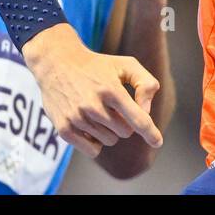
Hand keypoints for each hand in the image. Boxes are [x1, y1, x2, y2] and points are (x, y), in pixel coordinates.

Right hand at [22, 23, 162, 156]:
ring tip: (99, 112)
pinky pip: (92, 150)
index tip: (157, 142)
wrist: (57, 63)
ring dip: (109, 130)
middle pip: (125, 132)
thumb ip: (145, 84)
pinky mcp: (63, 129)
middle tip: (114, 107)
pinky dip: (96, 142)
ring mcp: (76, 118)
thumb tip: (146, 111)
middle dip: (125, 122)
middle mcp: (93, 106)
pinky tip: (90, 125)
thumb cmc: (97, 66)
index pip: (137, 119)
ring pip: (109, 141)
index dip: (150, 132)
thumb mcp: (126, 64)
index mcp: (112, 90)